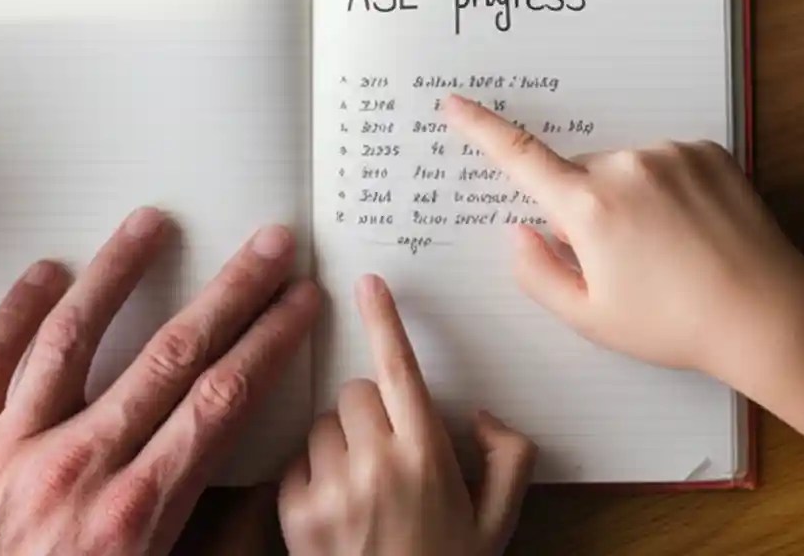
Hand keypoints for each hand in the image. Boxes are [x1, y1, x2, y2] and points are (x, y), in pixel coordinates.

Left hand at [0, 208, 320, 555]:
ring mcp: (10, 452)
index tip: (297, 303)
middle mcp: (77, 468)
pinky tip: (45, 271)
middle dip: (230, 293)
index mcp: (134, 513)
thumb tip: (258, 489)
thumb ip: (209, 542)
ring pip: (74, 337)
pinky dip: (16, 311)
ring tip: (153, 223)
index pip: (221, 402)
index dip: (269, 343)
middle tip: (266, 246)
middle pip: (171, 357)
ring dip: (120, 273)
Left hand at [278, 275, 534, 555]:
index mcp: (427, 454)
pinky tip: (338, 507)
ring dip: (339, 442)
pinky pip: (296, 461)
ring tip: (363, 487)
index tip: (370, 284)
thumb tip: (478, 414)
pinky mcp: (294, 511)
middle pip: (354, 391)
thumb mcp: (499, 520)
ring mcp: (331, 487)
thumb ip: (510, 456)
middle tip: (387, 449)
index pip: (400, 368)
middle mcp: (376, 462)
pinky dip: (313, 475)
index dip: (386, 320)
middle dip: (369, 410)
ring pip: (322, 424)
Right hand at [446, 95, 803, 496]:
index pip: (518, 157)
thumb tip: (519, 231)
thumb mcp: (588, 316)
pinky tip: (689, 230)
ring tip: (665, 251)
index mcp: (587, 206)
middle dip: (583, 208)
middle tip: (619, 261)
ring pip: (623, 170)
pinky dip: (665, 189)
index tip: (453, 104)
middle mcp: (625, 167)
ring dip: (628, 199)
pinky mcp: (707, 151)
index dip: (480, 128)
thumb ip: (538, 272)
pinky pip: (664, 163)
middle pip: (578, 174)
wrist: (767, 314)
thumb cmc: (672, 324)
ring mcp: (670, 154)